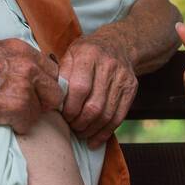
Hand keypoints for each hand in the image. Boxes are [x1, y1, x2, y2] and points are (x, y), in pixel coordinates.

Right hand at [0, 38, 63, 134]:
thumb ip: (11, 58)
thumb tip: (18, 67)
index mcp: (21, 49)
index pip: (51, 69)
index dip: (43, 83)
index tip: (34, 91)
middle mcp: (28, 66)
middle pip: (55, 90)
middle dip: (43, 100)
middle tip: (26, 105)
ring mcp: (25, 87)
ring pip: (42, 109)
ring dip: (28, 114)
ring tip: (7, 112)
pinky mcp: (17, 108)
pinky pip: (28, 124)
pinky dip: (17, 125)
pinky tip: (1, 118)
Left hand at [58, 34, 138, 148]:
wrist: (117, 44)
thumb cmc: (86, 53)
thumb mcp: (70, 54)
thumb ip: (62, 74)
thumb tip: (52, 100)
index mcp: (89, 55)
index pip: (80, 88)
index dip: (70, 107)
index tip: (63, 115)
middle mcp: (108, 66)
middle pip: (94, 105)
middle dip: (80, 122)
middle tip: (70, 127)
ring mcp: (122, 78)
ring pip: (107, 114)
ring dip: (91, 130)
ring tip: (80, 133)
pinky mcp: (131, 89)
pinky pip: (118, 117)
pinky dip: (105, 132)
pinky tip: (94, 139)